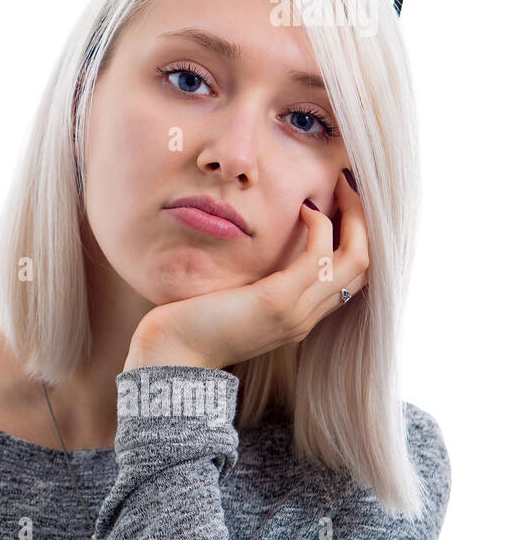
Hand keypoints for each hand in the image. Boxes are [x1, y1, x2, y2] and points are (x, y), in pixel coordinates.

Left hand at [124, 169, 369, 371]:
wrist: (172, 353)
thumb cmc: (192, 322)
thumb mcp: (236, 302)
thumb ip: (257, 284)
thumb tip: (260, 252)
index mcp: (300, 318)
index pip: (354, 280)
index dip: (359, 239)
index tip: (347, 205)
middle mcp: (307, 318)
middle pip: (365, 267)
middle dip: (366, 222)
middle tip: (353, 187)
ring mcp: (297, 312)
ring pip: (355, 260)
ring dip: (354, 217)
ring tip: (342, 186)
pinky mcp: (278, 301)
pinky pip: (318, 256)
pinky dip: (320, 227)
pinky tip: (304, 209)